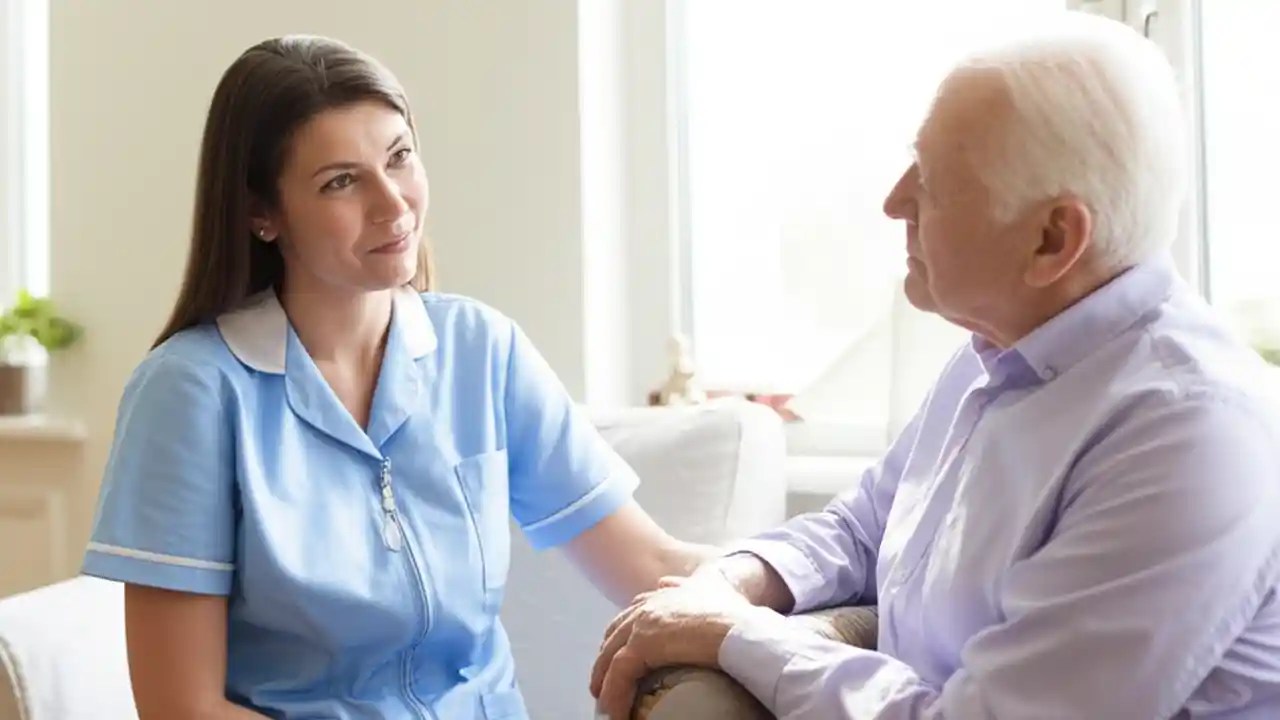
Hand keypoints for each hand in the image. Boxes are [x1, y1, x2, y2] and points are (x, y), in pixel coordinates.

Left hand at [590, 574, 772, 719]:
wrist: (740, 630)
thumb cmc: (735, 616)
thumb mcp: (711, 590)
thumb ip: (686, 586)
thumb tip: (666, 582)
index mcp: (662, 595)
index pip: (631, 614)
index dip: (621, 634)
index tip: (617, 653)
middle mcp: (648, 605)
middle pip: (614, 634)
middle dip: (606, 658)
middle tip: (602, 683)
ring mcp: (643, 623)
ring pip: (611, 656)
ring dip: (603, 682)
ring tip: (604, 704)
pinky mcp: (642, 644)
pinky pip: (618, 675)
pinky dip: (613, 696)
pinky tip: (615, 713)